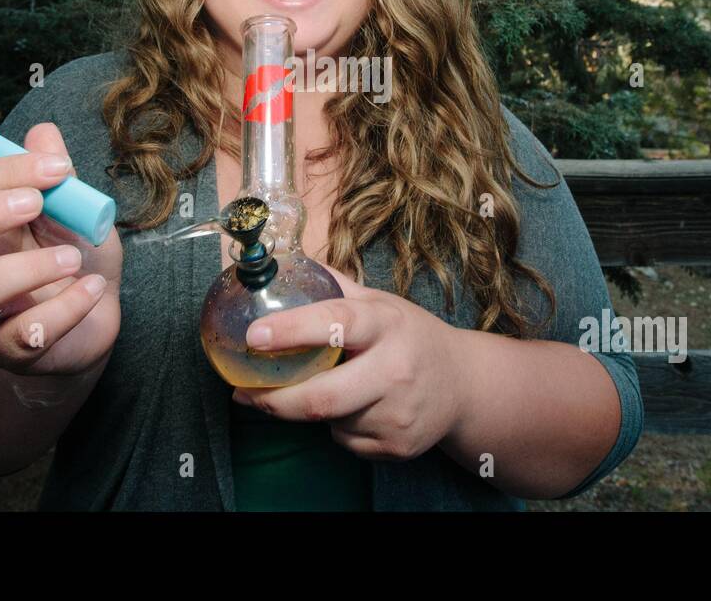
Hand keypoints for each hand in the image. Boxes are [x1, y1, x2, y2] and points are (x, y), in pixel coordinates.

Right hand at [0, 121, 122, 376]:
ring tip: (73, 258)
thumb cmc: (77, 255)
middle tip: (36, 204)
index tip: (58, 168)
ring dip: (28, 268)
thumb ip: (58, 176)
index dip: (6, 172)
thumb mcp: (76, 211)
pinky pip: (23, 336)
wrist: (97, 315)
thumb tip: (42, 132)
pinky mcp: (13, 351)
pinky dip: (64, 309)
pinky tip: (92, 289)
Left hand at [231, 265, 468, 460]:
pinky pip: (345, 441)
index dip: (291, 330)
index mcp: (386, 324)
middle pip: (322, 398)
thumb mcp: (381, 303)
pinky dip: (337, 427)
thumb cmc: (411, 337)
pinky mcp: (398, 446)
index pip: (336, 323)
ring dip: (313, 409)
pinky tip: (355, 410)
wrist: (464, 385)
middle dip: (275, 401)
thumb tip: (282, 264)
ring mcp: (399, 413)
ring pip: (329, 421)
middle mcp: (395, 369)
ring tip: (326, 390)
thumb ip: (334, 287)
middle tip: (246, 393)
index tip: (253, 336)